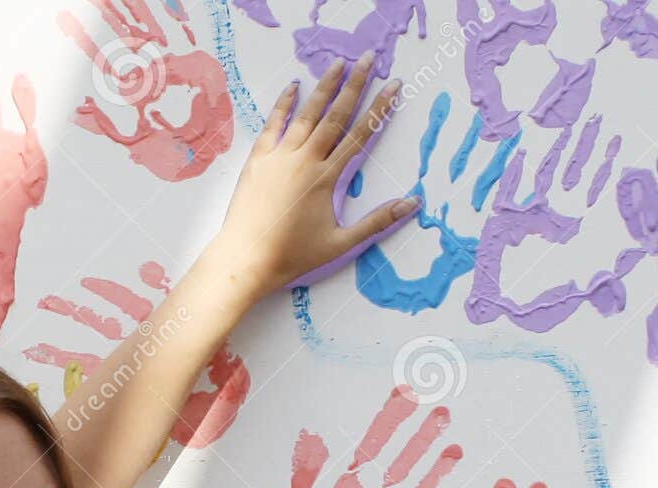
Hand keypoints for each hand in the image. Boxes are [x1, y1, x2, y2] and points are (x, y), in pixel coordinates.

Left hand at [206, 52, 417, 297]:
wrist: (245, 259)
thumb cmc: (292, 256)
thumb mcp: (339, 243)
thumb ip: (376, 222)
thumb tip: (413, 203)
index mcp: (326, 178)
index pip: (359, 135)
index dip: (379, 109)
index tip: (393, 86)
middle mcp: (304, 160)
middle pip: (335, 115)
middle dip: (354, 85)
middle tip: (368, 58)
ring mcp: (279, 157)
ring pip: (306, 114)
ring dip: (323, 88)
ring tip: (338, 64)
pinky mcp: (257, 160)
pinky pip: (273, 125)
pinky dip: (284, 104)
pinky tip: (293, 87)